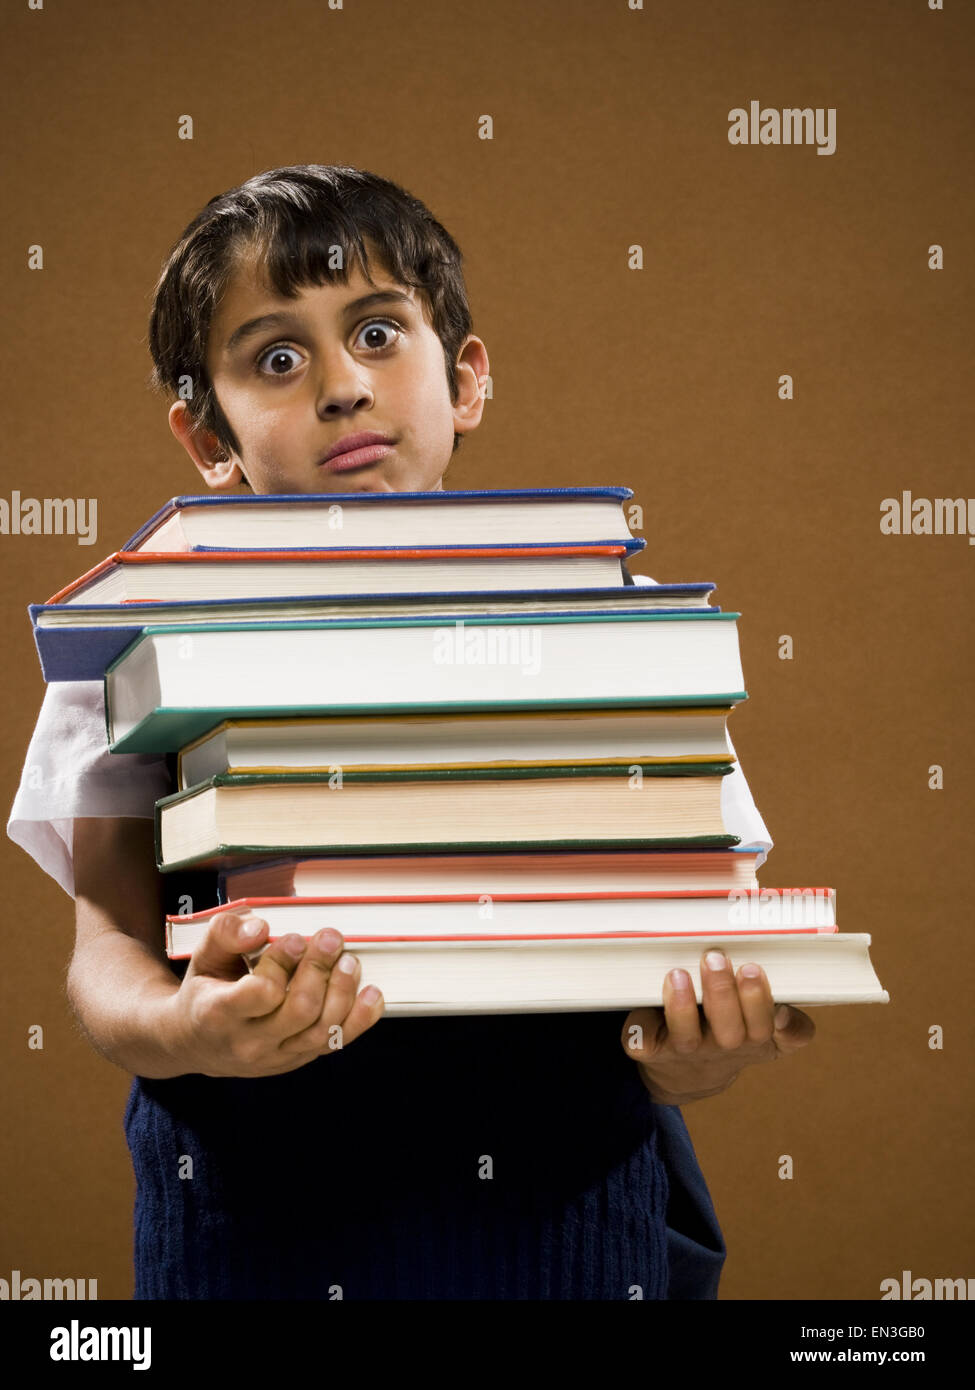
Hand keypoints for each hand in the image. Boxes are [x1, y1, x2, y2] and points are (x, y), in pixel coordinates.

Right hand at [167, 911, 384, 1077]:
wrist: (195, 1043)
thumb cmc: (204, 991)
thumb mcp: (202, 956)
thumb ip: (225, 934)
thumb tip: (260, 929)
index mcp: (218, 1013)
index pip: (261, 992)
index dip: (283, 963)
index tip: (296, 938)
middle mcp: (249, 1042)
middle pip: (299, 1010)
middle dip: (320, 969)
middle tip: (330, 938)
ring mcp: (275, 1056)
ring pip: (321, 1031)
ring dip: (343, 991)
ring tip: (348, 960)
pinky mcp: (296, 1059)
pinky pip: (334, 1044)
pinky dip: (359, 1019)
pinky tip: (371, 993)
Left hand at [621, 948, 814, 1104]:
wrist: (687, 1075)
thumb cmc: (730, 1032)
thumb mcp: (766, 1028)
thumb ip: (784, 1010)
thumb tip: (785, 1001)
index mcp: (758, 1038)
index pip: (783, 1036)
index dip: (786, 1024)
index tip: (775, 999)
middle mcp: (725, 1047)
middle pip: (732, 1031)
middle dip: (724, 994)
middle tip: (717, 958)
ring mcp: (687, 1051)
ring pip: (687, 1037)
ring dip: (683, 1006)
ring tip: (679, 974)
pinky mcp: (652, 1050)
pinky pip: (643, 1042)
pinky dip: (640, 1029)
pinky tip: (642, 1010)